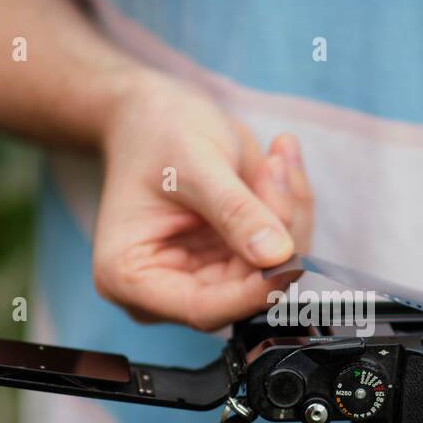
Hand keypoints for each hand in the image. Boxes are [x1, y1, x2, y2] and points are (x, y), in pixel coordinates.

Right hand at [92, 68, 313, 329]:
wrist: (156, 113)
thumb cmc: (156, 132)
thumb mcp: (194, 163)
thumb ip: (234, 211)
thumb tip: (277, 256)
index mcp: (131, 278)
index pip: (204, 310)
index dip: (254, 290)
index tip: (291, 254)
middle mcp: (167, 290)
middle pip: (245, 290)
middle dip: (277, 231)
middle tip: (278, 166)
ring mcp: (204, 278)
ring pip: (273, 271)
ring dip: (289, 213)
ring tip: (278, 156)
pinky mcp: (233, 262)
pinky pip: (281, 250)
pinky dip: (290, 208)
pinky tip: (280, 163)